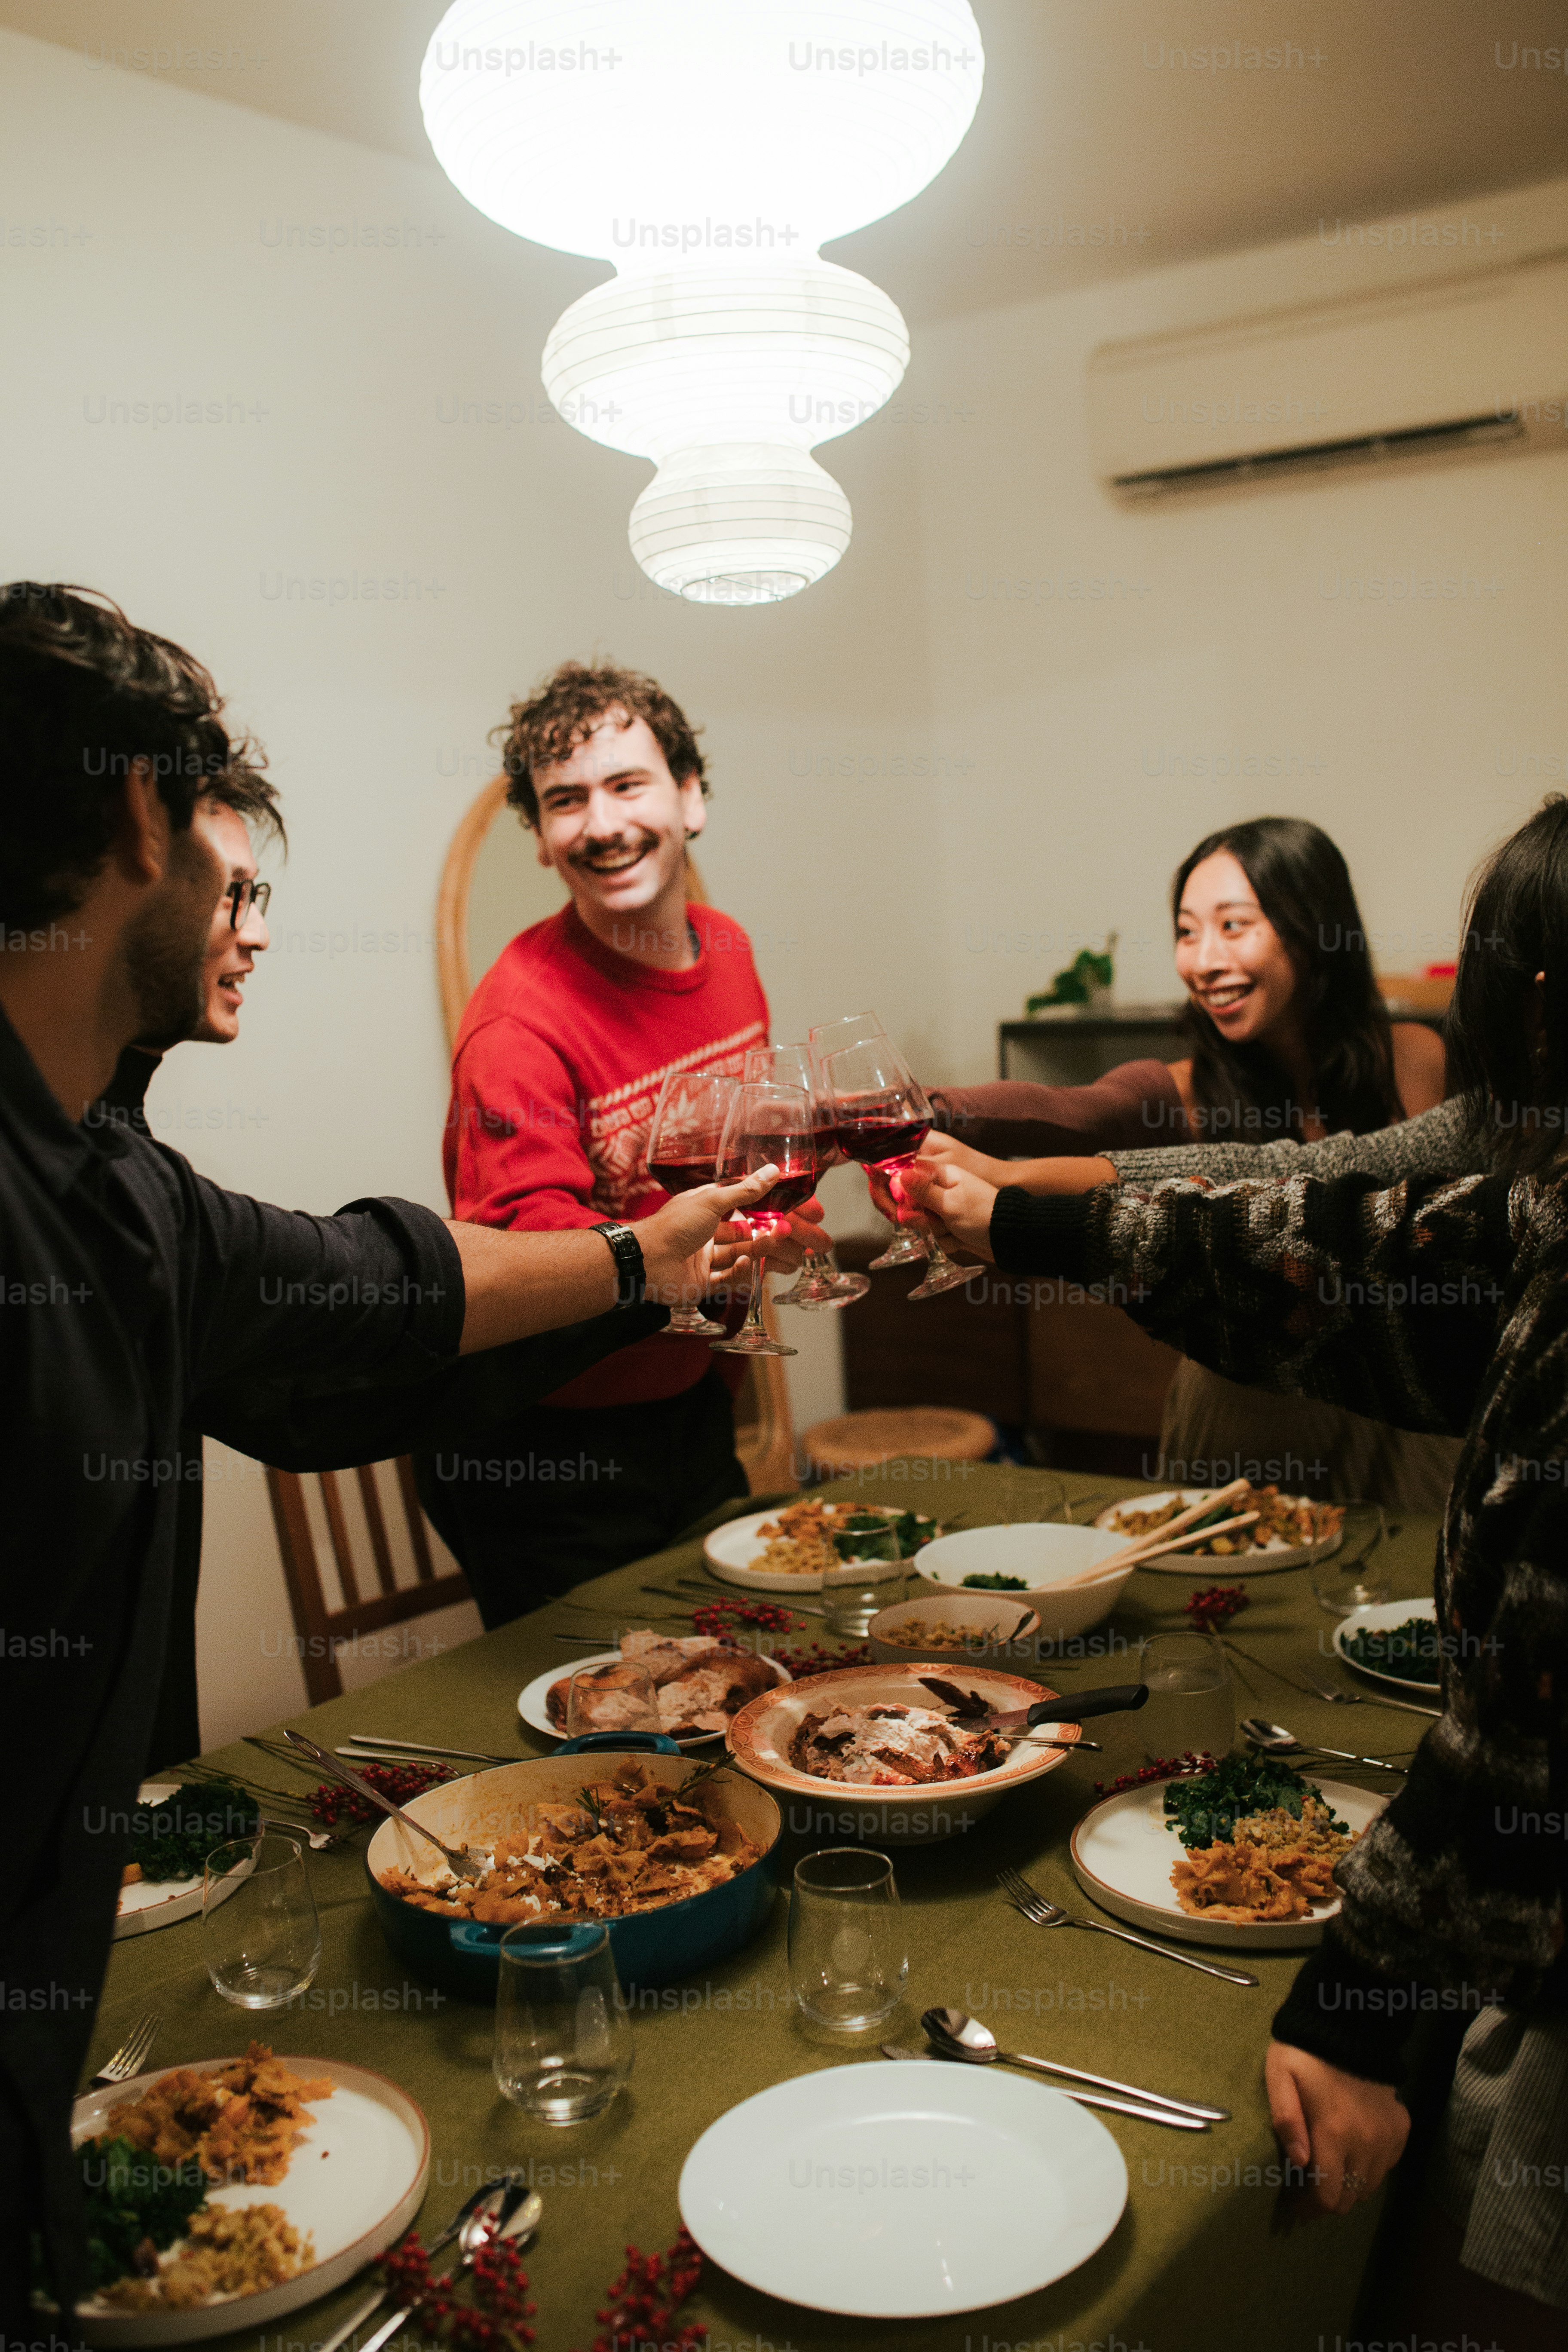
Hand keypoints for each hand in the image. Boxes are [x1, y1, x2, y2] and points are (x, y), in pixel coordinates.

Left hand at [635, 1164, 786, 1311]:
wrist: (648, 1261)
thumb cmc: (675, 1224)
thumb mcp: (713, 1201)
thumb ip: (744, 1190)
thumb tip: (772, 1171)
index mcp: (701, 1210)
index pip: (732, 1205)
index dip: (753, 1206)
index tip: (775, 1206)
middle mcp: (701, 1233)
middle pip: (737, 1234)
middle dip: (759, 1232)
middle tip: (782, 1230)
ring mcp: (701, 1259)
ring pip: (734, 1255)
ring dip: (754, 1251)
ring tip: (772, 1244)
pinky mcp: (701, 1282)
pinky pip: (725, 1278)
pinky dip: (738, 1272)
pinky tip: (746, 1263)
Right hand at [869, 1133, 1024, 1231]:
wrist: (1012, 1238)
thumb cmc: (985, 1215)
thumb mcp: (950, 1203)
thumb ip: (922, 1190)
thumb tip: (899, 1173)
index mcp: (940, 1172)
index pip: (902, 1172)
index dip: (892, 1190)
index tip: (892, 1207)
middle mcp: (941, 1186)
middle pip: (907, 1200)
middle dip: (916, 1218)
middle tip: (930, 1223)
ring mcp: (946, 1206)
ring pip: (921, 1221)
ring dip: (934, 1231)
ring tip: (952, 1231)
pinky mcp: (952, 1224)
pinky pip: (935, 1234)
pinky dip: (946, 1240)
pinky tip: (960, 1240)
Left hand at [1265, 2042, 1409, 2218]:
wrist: (1348, 2028)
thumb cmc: (1305, 2054)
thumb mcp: (1280, 2078)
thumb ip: (1286, 2121)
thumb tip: (1299, 2163)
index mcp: (1335, 2133)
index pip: (1328, 2197)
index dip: (1309, 2209)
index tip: (1294, 2204)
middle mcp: (1367, 2143)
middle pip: (1349, 2198)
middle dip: (1326, 2200)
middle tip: (1307, 2187)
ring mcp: (1388, 2137)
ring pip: (1369, 2187)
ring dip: (1347, 2186)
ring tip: (1328, 2171)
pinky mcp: (1401, 2129)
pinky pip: (1386, 2166)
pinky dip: (1369, 2168)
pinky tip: (1352, 2151)